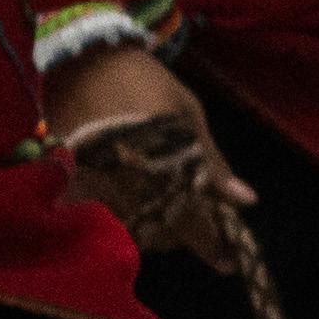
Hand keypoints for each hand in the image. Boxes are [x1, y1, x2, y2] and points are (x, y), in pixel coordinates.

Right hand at [45, 42, 250, 272]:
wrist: (79, 56)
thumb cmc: (142, 81)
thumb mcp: (187, 114)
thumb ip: (212, 161)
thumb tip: (246, 202)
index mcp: (164, 171)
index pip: (195, 227)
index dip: (215, 248)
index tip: (230, 262)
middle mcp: (129, 189)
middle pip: (162, 236)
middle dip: (182, 233)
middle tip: (194, 217)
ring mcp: (97, 189)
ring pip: (131, 230)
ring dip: (152, 224)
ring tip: (160, 201)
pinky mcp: (72, 183)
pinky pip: (101, 215)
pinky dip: (120, 212)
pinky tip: (127, 195)